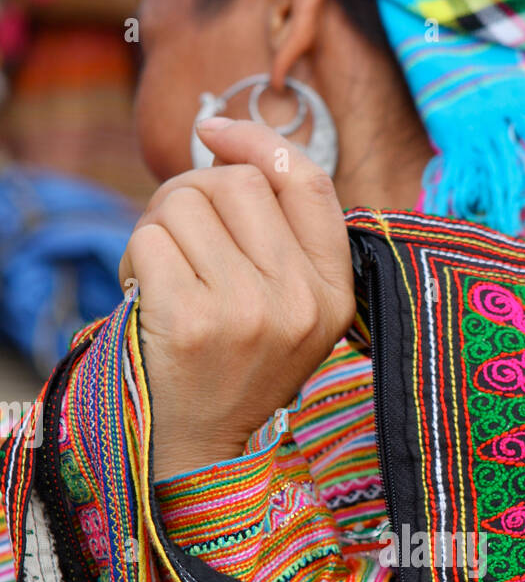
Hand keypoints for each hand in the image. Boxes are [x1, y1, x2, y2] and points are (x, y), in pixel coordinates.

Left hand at [118, 118, 354, 480]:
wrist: (202, 448)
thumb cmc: (237, 365)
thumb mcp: (290, 309)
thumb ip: (281, 236)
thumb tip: (227, 143)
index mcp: (333, 293)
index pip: (307, 181)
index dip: (257, 141)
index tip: (213, 132)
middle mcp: (300, 302)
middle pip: (236, 184)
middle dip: (191, 193)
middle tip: (176, 234)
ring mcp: (249, 313)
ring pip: (185, 204)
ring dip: (158, 228)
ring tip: (165, 276)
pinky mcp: (193, 322)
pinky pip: (149, 240)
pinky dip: (134, 261)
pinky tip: (147, 298)